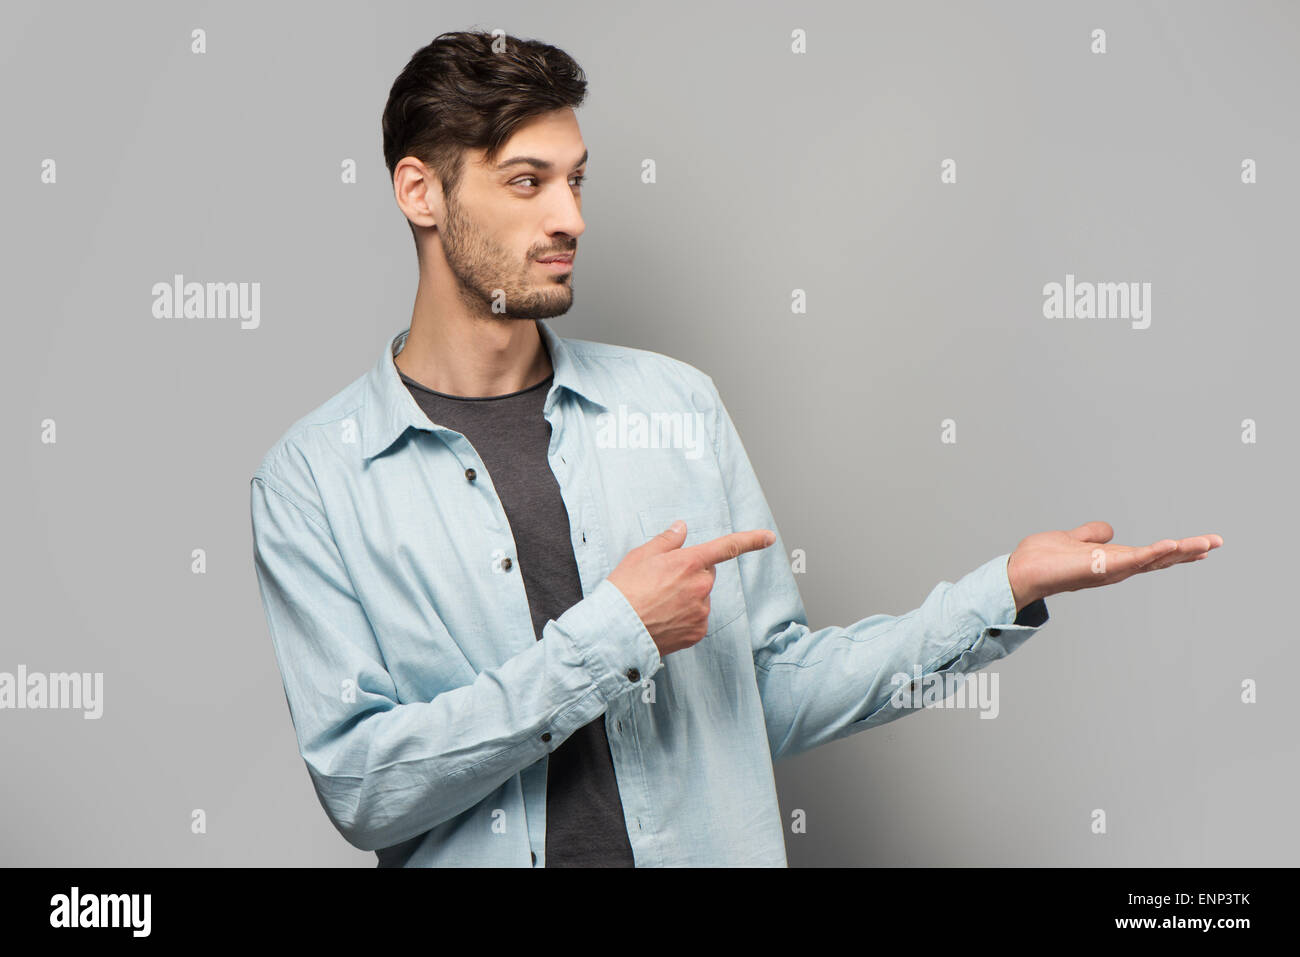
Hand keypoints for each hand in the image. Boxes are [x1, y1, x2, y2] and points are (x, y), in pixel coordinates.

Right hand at [607, 521, 775, 655]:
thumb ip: (666, 540)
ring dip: (686, 596)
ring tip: (658, 603)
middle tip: (662, 581)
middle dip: (690, 573)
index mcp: (689, 562)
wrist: (615, 631)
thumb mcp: (640, 555)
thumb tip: (681, 528)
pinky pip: (697, 618)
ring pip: (700, 597)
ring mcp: (701, 611)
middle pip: (706, 573)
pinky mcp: (697, 631)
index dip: (751, 540)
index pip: (727, 547)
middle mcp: (700, 586)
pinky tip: (664, 618)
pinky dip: (684, 617)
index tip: (768, 537)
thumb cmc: (624, 591)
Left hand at [1007, 521, 1222, 611]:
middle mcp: (1115, 568)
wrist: (1020, 571)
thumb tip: (1107, 529)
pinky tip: (1171, 545)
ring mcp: (1109, 569)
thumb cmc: (1042, 559)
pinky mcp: (1099, 567)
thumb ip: (1091, 535)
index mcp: (1112, 559)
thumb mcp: (1073, 540)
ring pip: (1152, 560)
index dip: (1176, 551)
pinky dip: (1151, 553)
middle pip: (1159, 560)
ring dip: (1179, 552)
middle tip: (1217, 542)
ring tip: (1205, 543)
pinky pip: (1131, 560)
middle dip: (1188, 552)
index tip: (1204, 546)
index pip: (1151, 555)